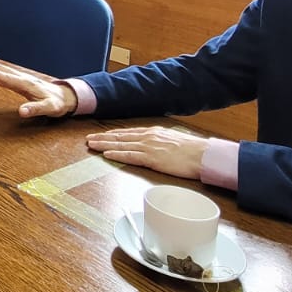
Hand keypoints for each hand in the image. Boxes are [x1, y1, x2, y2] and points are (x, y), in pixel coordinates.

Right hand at [0, 57, 77, 118]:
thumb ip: (35, 109)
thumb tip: (21, 111)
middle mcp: (23, 79)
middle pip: (3, 70)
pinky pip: (6, 77)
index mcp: (27, 84)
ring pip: (3, 71)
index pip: (8, 78)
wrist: (65, 97)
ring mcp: (22, 80)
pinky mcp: (21, 83)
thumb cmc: (57, 104)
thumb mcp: (48, 109)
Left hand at [86, 126, 208, 179]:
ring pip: (121, 144)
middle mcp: (148, 137)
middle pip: (121, 136)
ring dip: (104, 144)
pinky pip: (130, 155)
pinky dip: (117, 154)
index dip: (113, 134)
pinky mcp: (151, 158)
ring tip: (92, 145)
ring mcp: (149, 147)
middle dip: (103, 138)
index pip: (129, 133)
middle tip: (89, 139)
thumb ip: (161, 142)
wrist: (202, 154)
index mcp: (154, 133)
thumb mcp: (173, 141)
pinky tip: (107, 154)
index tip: (102, 135)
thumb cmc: (192, 151)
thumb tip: (155, 146)